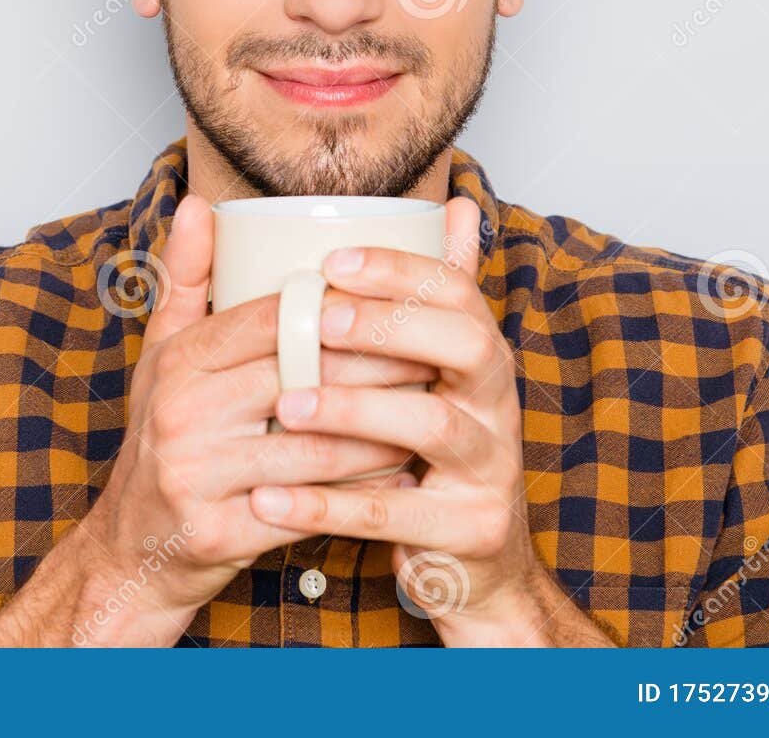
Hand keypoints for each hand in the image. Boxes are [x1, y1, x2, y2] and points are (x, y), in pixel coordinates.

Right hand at [0, 193, 432, 645]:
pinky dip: (361, 492)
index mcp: (180, 360)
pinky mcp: (217, 532)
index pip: (274, 318)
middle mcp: (182, 412)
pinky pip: (308, 508)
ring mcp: (196, 475)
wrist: (131, 549)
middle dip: (378, 367)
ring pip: (314, 446)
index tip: (401, 301)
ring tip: (432, 415)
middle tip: (439, 356)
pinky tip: (402, 477)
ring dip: (382, 432)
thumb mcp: (162, 355)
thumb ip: (187, 279)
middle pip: (302, 375)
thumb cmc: (163, 439)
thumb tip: (198, 203)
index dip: (343, 308)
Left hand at [246, 197, 611, 646]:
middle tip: (315, 321)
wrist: (473, 564)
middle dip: (389, 327)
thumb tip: (456, 204)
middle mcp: (500, 405)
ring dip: (355, 409)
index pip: (458, 292)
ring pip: (433, 426)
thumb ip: (436, 297)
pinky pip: (393, 515)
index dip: (400, 271)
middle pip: (465, 346)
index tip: (331, 262)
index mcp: (484, 358)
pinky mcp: (469, 531)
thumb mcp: (442, 375)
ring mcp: (490, 470)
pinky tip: (268, 498)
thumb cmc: (435, 453)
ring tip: (288, 406)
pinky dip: (327, 505)